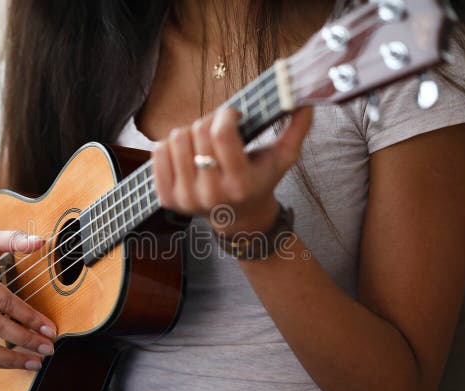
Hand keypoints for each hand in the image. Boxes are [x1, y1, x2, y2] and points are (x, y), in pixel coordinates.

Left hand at [151, 107, 312, 235]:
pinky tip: (188, 153)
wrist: (239, 217)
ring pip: (175, 139)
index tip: (233, 115)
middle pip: (197, 132)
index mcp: (241, 184)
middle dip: (209, 121)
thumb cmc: (261, 180)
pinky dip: (171, 146)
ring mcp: (186, 199)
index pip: (221, 134)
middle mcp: (212, 195)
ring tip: (203, 142)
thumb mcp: (284, 158)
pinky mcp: (167, 199)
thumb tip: (307, 100)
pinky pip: (157, 153)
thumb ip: (298, 129)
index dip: (226, 115)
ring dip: (190, 132)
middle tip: (218, 128)